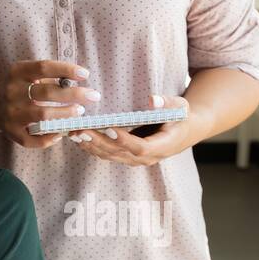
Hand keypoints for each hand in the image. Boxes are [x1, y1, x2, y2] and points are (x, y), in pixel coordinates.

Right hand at [0, 60, 99, 150]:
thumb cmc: (19, 88)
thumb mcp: (27, 75)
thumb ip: (49, 76)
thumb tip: (78, 81)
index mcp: (16, 73)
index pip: (43, 67)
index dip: (66, 69)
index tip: (86, 74)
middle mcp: (11, 92)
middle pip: (46, 93)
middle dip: (74, 94)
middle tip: (93, 96)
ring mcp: (10, 114)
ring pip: (42, 115)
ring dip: (65, 114)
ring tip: (80, 112)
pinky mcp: (11, 132)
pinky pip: (33, 139)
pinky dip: (50, 138)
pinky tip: (61, 132)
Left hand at [67, 94, 192, 165]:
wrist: (185, 130)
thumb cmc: (181, 116)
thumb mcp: (180, 106)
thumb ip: (167, 103)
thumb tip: (152, 99)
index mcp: (162, 146)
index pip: (140, 148)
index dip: (124, 140)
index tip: (109, 128)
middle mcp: (148, 157)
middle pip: (119, 153)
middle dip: (98, 142)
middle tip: (80, 130)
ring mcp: (136, 159)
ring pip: (111, 156)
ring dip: (91, 146)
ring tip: (73, 133)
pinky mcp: (128, 156)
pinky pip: (108, 154)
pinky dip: (92, 146)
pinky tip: (78, 137)